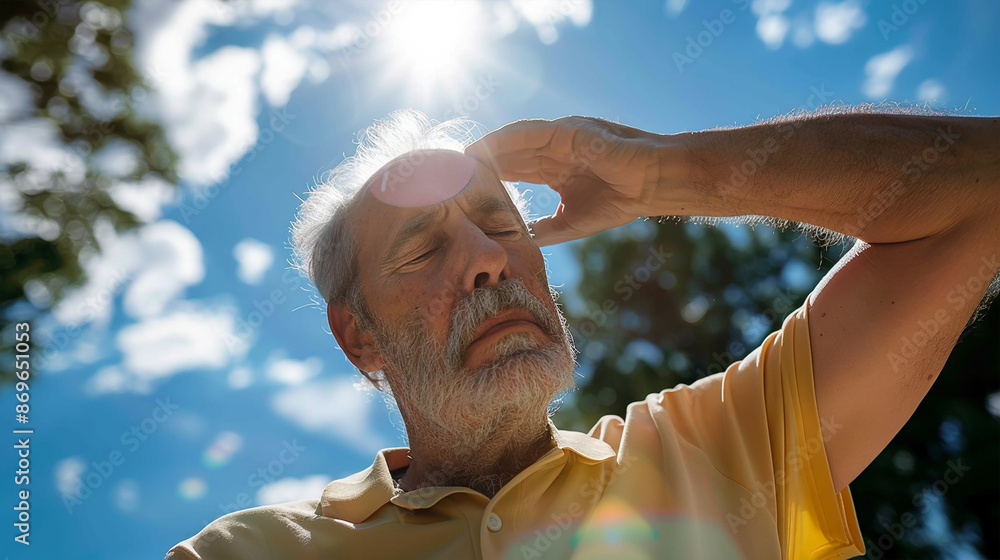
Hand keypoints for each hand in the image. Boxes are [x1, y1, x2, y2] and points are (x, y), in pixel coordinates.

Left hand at [465, 116, 667, 245]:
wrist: (652, 183)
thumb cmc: (620, 200)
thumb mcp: (570, 222)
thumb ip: (542, 230)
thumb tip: (515, 244)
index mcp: (553, 168)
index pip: (512, 171)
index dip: (487, 179)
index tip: (460, 191)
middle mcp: (552, 149)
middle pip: (506, 155)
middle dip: (478, 165)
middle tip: (446, 175)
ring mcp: (559, 137)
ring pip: (512, 142)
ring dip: (484, 151)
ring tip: (456, 162)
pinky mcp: (567, 130)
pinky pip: (529, 132)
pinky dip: (504, 139)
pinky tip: (482, 147)